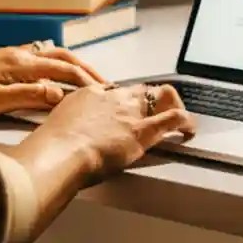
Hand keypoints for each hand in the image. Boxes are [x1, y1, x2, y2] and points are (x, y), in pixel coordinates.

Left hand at [0, 45, 107, 120]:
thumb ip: (30, 95)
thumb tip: (61, 93)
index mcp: (21, 63)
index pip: (64, 69)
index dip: (86, 79)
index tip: (105, 91)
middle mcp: (19, 54)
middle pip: (61, 57)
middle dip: (85, 69)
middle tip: (104, 83)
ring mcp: (9, 56)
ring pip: (50, 55)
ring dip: (71, 64)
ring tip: (85, 78)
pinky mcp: (1, 61)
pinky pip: (37, 58)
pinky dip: (54, 64)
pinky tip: (53, 74)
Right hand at [33, 84, 197, 180]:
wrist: (60, 152)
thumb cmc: (53, 145)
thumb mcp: (57, 124)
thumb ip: (69, 123)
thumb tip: (69, 132)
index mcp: (92, 93)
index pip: (115, 92)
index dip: (124, 102)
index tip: (126, 112)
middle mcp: (114, 97)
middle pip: (140, 91)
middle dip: (151, 101)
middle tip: (156, 115)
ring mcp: (130, 112)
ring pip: (161, 97)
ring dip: (172, 106)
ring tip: (179, 121)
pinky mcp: (142, 131)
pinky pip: (172, 119)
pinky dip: (185, 122)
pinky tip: (189, 130)